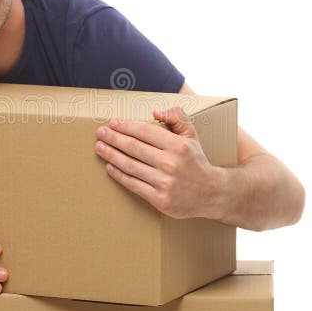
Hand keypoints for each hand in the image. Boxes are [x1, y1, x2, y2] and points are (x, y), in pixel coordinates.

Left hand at [94, 107, 226, 219]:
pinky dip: (119, 175)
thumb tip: (156, 111)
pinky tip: (109, 167)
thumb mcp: (191, 135)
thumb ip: (177, 118)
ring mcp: (164, 182)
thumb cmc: (196, 162)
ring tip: (99, 147)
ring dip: (111, 155)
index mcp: (177, 145)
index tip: (113, 123)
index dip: (126, 126)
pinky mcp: (159, 199)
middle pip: (133, 148)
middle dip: (113, 138)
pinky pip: (133, 184)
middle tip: (100, 132)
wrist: (212, 193)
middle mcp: (170, 163)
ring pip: (130, 165)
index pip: (144, 131)